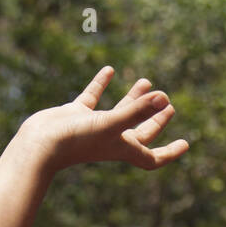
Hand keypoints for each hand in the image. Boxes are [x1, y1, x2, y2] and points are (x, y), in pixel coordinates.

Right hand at [16, 67, 188, 172]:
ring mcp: (93, 126)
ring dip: (134, 99)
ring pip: (119, 112)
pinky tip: (109, 69)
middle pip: (140, 133)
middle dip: (156, 121)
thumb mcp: (111, 123)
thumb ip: (137, 110)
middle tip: (170, 106)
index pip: (152, 157)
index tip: (186, 143)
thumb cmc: (77, 140)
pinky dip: (101, 84)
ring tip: (146, 80)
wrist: (39, 144)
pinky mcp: (75, 115)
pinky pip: (92, 97)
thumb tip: (165, 98)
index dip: (170, 152)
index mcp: (122, 148)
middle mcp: (110, 139)